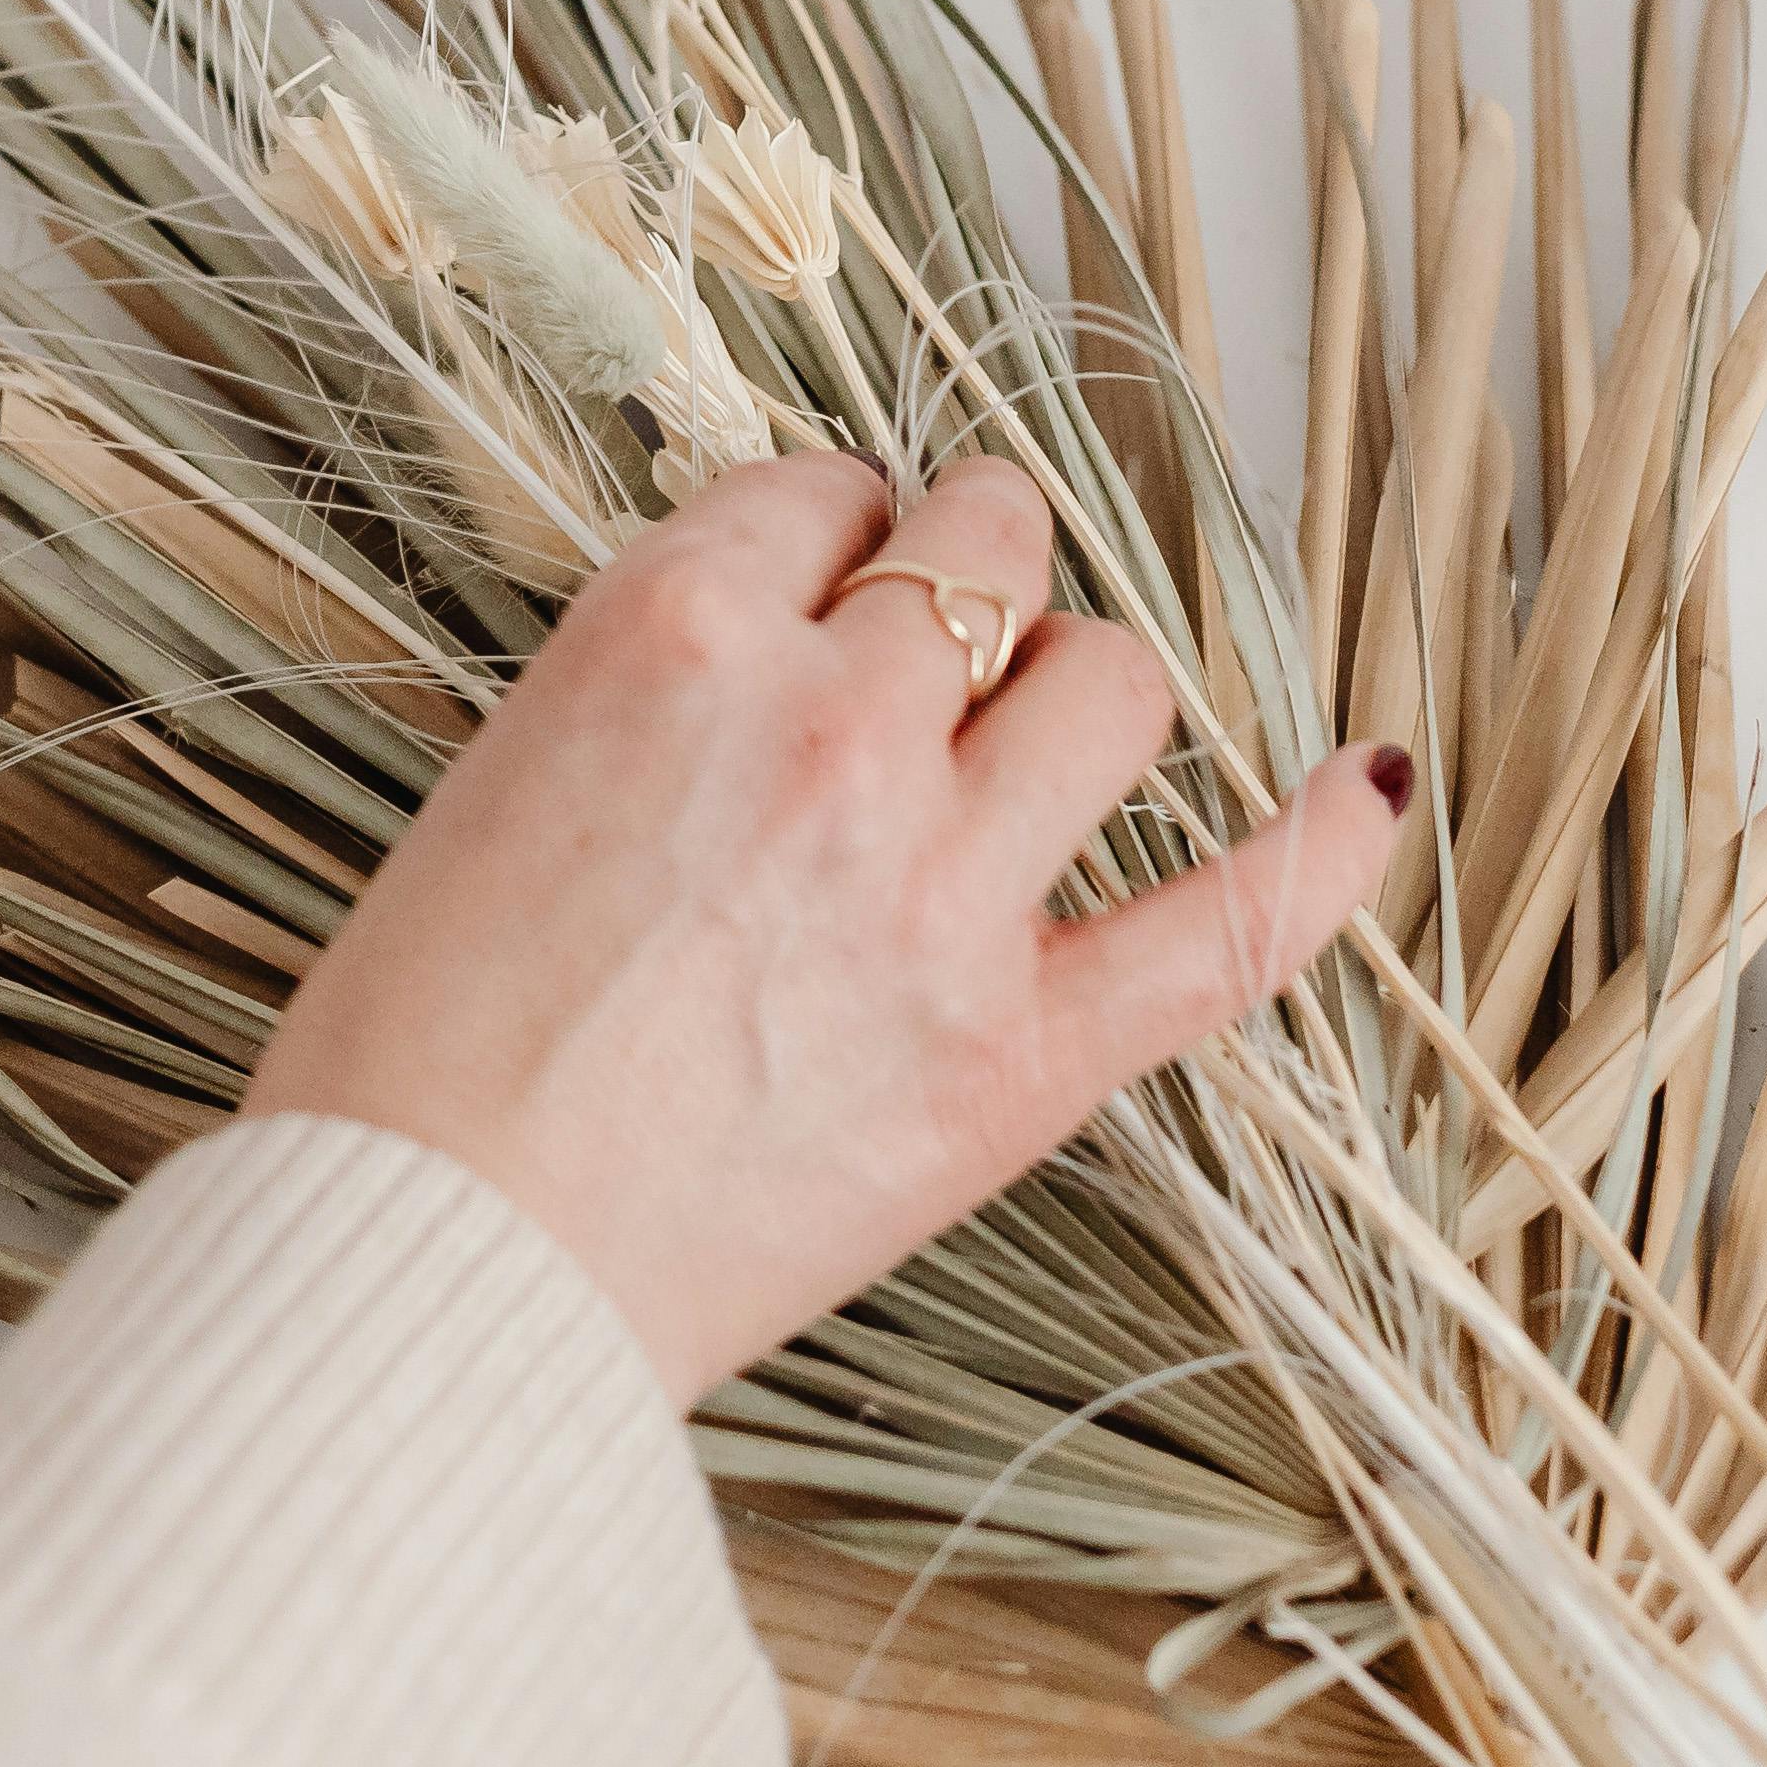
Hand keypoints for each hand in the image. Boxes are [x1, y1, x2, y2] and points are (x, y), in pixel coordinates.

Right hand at [240, 452, 1414, 1404]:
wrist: (432, 1272)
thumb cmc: (408, 1057)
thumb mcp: (494, 788)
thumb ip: (649, 704)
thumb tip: (755, 672)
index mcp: (670, 637)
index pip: (817, 494)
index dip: (828, 533)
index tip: (819, 582)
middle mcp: (832, 725)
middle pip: (983, 552)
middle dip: (965, 568)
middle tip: (936, 628)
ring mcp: (944, 887)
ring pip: (1111, 686)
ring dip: (1079, 680)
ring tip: (1041, 723)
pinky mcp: (1020, 1053)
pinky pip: (1226, 927)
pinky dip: (1313, 855)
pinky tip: (1357, 791)